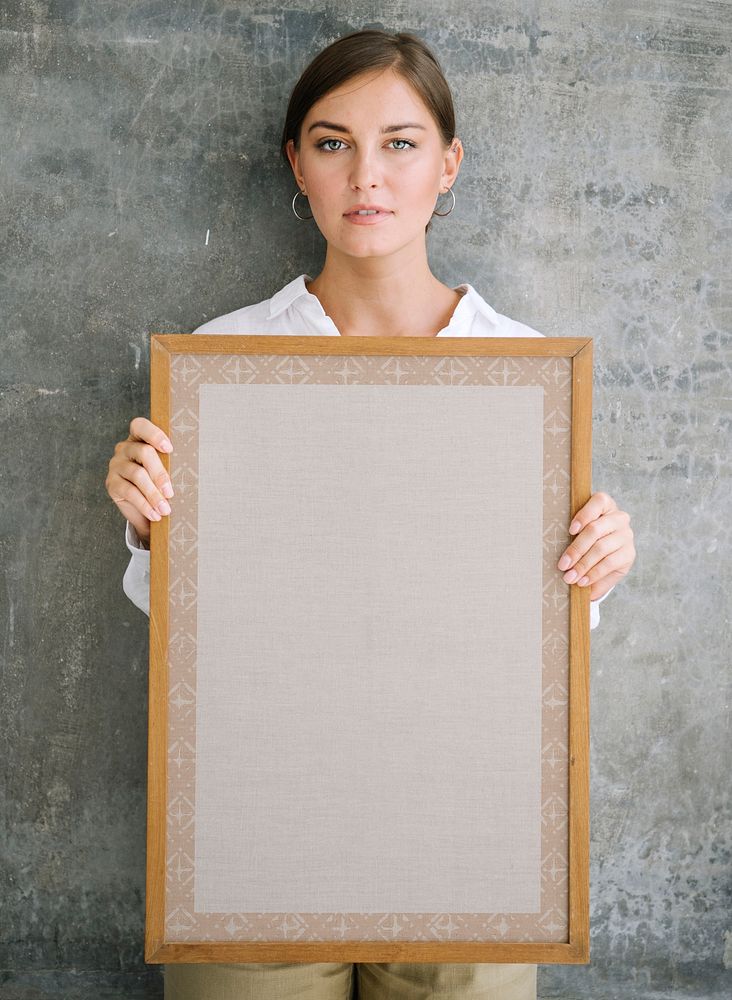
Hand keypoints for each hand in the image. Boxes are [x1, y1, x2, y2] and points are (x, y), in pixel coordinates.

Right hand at [105, 417, 174, 544]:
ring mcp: (116, 465)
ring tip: (166, 509)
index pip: (139, 426)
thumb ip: (172, 463)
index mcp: (139, 439)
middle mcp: (124, 449)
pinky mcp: (111, 484)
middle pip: (143, 452)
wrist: (146, 509)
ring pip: (137, 475)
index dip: (154, 434)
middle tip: (171, 492)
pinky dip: (144, 505)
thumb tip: (196, 466)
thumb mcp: (167, 470)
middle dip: (160, 473)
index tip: (169, 449)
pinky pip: (129, 492)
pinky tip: (155, 515)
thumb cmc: (161, 484)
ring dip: (154, 494)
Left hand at [556, 491, 634, 600]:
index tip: (570, 530)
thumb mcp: (579, 532)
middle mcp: (619, 518)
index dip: (584, 515)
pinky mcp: (629, 554)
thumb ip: (573, 534)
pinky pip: (610, 563)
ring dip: (583, 565)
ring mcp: (626, 536)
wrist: (602, 556)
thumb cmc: (585, 538)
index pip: (598, 502)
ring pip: (601, 548)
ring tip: (570, 577)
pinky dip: (594, 574)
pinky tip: (583, 581)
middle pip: (595, 530)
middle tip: (562, 565)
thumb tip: (560, 552)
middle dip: (576, 549)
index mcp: (605, 505)